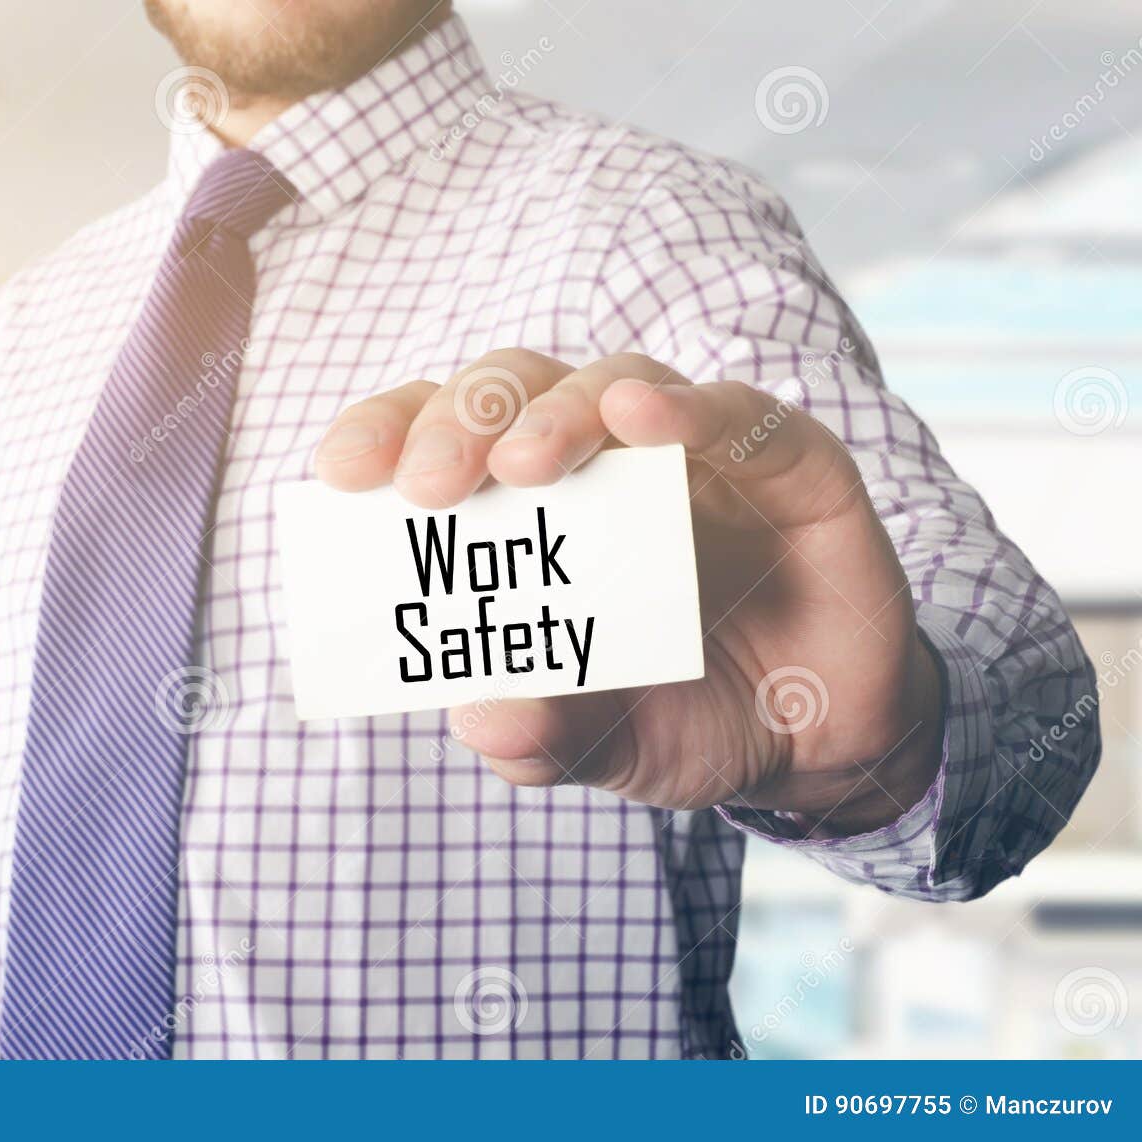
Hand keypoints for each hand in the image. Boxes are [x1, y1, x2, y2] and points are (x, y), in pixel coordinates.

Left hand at [313, 349, 942, 835]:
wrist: (814, 746)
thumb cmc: (682, 719)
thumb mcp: (598, 745)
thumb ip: (538, 735)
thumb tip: (477, 715)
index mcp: (536, 509)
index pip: (446, 439)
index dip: (390, 435)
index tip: (340, 473)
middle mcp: (606, 462)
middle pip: (516, 391)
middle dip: (462, 421)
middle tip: (429, 484)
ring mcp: (697, 455)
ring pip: (614, 382)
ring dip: (558, 413)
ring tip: (523, 464)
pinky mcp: (790, 464)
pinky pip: (741, 415)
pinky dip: (688, 409)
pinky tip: (642, 421)